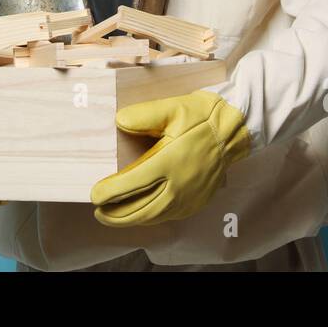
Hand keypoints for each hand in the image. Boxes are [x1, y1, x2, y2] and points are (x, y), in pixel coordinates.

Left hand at [91, 89, 250, 227]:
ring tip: (112, 216)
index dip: (110, 192)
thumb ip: (143, 115)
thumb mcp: (172, 107)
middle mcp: (179, 185)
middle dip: (115, 214)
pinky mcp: (196, 202)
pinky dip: (149, 217)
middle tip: (98, 211)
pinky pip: (167, 216)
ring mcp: (189, 197)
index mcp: (169, 161)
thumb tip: (119, 122)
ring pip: (153, 216)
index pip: (132, 183)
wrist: (233, 130)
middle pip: (140, 208)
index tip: (95, 194)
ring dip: (130, 219)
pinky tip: (138, 213)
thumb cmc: (201, 117)